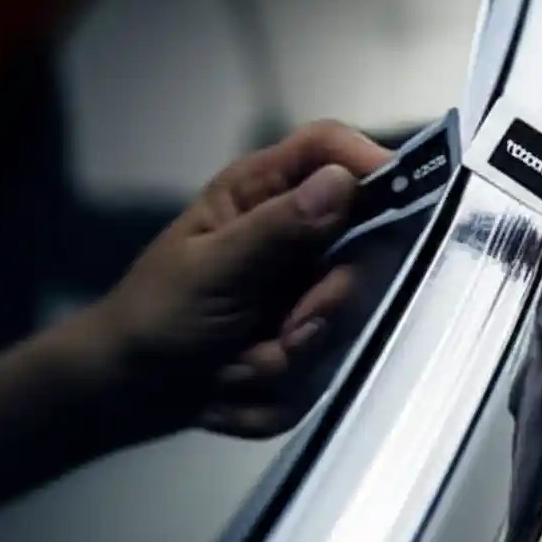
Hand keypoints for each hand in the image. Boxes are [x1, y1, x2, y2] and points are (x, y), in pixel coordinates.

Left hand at [84, 121, 389, 429]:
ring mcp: (311, 289)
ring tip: (239, 364)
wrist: (136, 391)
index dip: (374, 164)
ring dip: (297, 354)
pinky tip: (243, 382)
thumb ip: (277, 230)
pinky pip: (334, 362)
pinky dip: (288, 384)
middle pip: (366, 243)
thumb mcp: (211, 270)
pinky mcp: (315, 341)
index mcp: (265, 193)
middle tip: (286, 333)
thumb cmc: (157, 314)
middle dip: (328, 301)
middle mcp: (300, 234)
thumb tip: (342, 182)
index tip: (405, 201)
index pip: (333, 150)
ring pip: (352, 315)